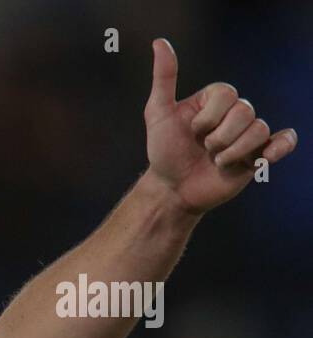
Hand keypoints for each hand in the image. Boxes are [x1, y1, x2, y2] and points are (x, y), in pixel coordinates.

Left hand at [144, 38, 296, 213]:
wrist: (172, 189)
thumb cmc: (163, 151)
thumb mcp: (158, 113)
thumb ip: (164, 79)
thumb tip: (159, 43)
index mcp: (215, 100)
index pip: (227, 94)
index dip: (208, 117)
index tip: (192, 131)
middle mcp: (233, 114)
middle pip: (245, 111)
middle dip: (220, 137)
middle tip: (204, 150)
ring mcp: (247, 134)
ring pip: (259, 130)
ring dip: (233, 151)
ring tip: (216, 162)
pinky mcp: (258, 155)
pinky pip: (284, 141)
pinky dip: (279, 147)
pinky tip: (263, 160)